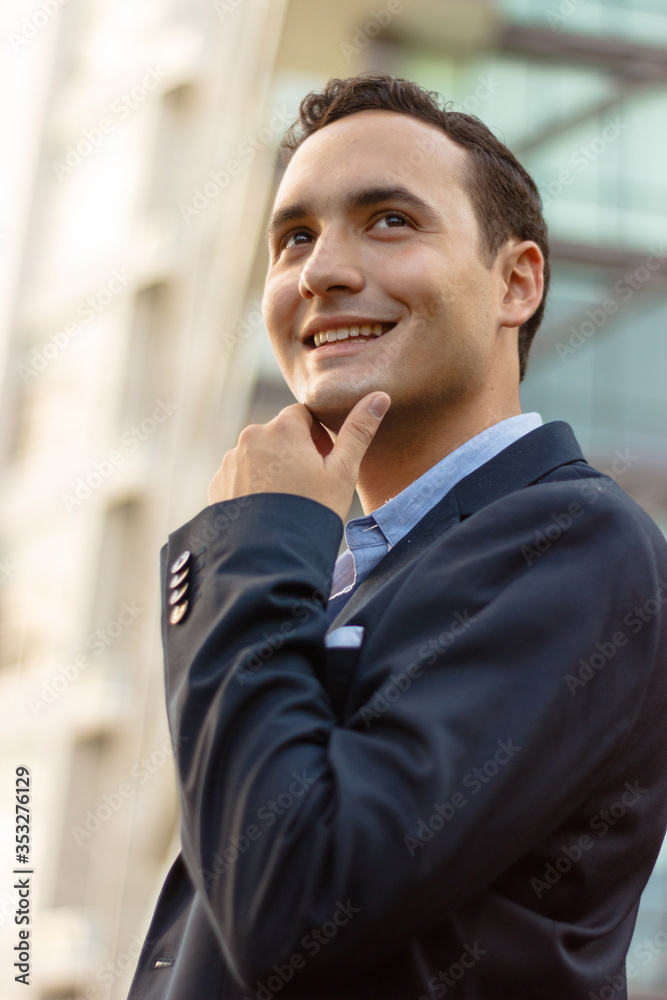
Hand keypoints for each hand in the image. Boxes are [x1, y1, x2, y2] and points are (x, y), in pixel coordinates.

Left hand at [208, 392, 390, 522]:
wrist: (271, 555)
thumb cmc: (313, 510)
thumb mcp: (342, 471)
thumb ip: (358, 431)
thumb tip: (379, 397)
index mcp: (282, 428)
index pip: (302, 415)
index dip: (317, 437)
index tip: (324, 463)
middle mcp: (250, 438)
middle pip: (279, 435)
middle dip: (294, 452)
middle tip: (309, 485)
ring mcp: (230, 462)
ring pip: (259, 455)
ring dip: (272, 468)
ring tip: (287, 501)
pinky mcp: (218, 485)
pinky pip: (240, 476)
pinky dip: (252, 486)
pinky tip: (267, 509)